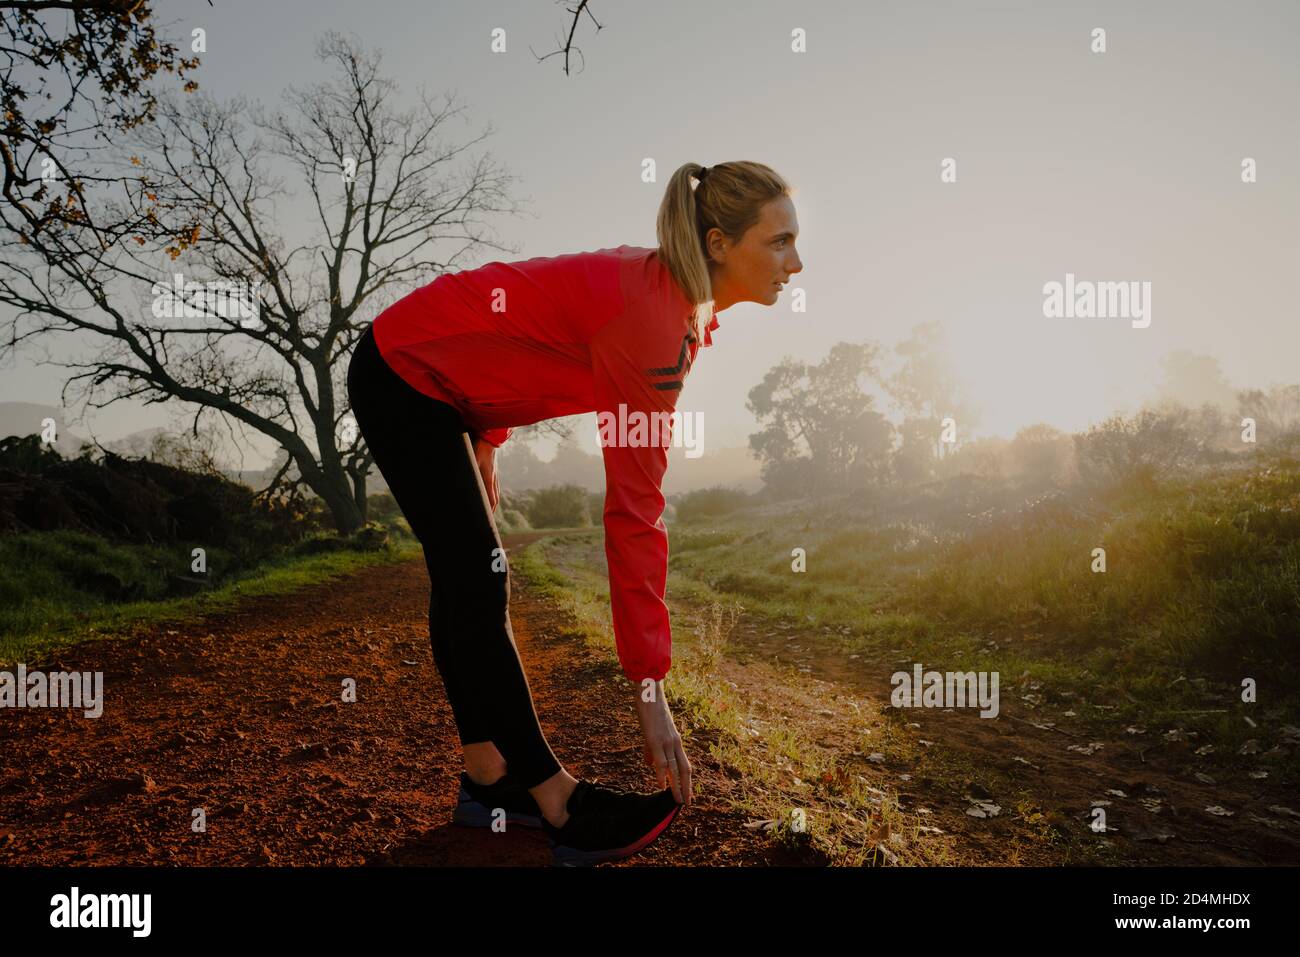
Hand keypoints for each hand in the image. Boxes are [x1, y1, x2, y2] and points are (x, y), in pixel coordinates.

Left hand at [472, 436, 499, 512]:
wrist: (491, 438)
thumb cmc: (480, 448)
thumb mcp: (472, 459)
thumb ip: (469, 470)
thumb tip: (462, 479)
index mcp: (488, 479)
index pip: (490, 499)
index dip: (489, 510)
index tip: (487, 519)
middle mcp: (493, 479)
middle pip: (494, 499)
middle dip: (491, 510)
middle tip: (488, 519)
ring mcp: (495, 475)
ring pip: (496, 493)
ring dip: (493, 503)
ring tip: (490, 510)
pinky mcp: (494, 471)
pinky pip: (495, 486)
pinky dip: (493, 494)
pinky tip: (491, 494)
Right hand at [633, 680, 691, 805]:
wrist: (649, 691)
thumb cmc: (650, 709)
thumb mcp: (653, 731)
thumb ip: (651, 749)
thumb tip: (650, 764)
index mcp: (676, 740)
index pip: (685, 764)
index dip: (687, 780)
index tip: (688, 794)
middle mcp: (675, 742)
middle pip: (684, 769)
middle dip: (686, 788)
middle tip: (687, 804)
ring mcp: (666, 741)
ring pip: (674, 768)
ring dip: (676, 786)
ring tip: (676, 801)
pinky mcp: (655, 739)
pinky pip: (661, 761)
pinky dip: (662, 775)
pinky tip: (662, 786)